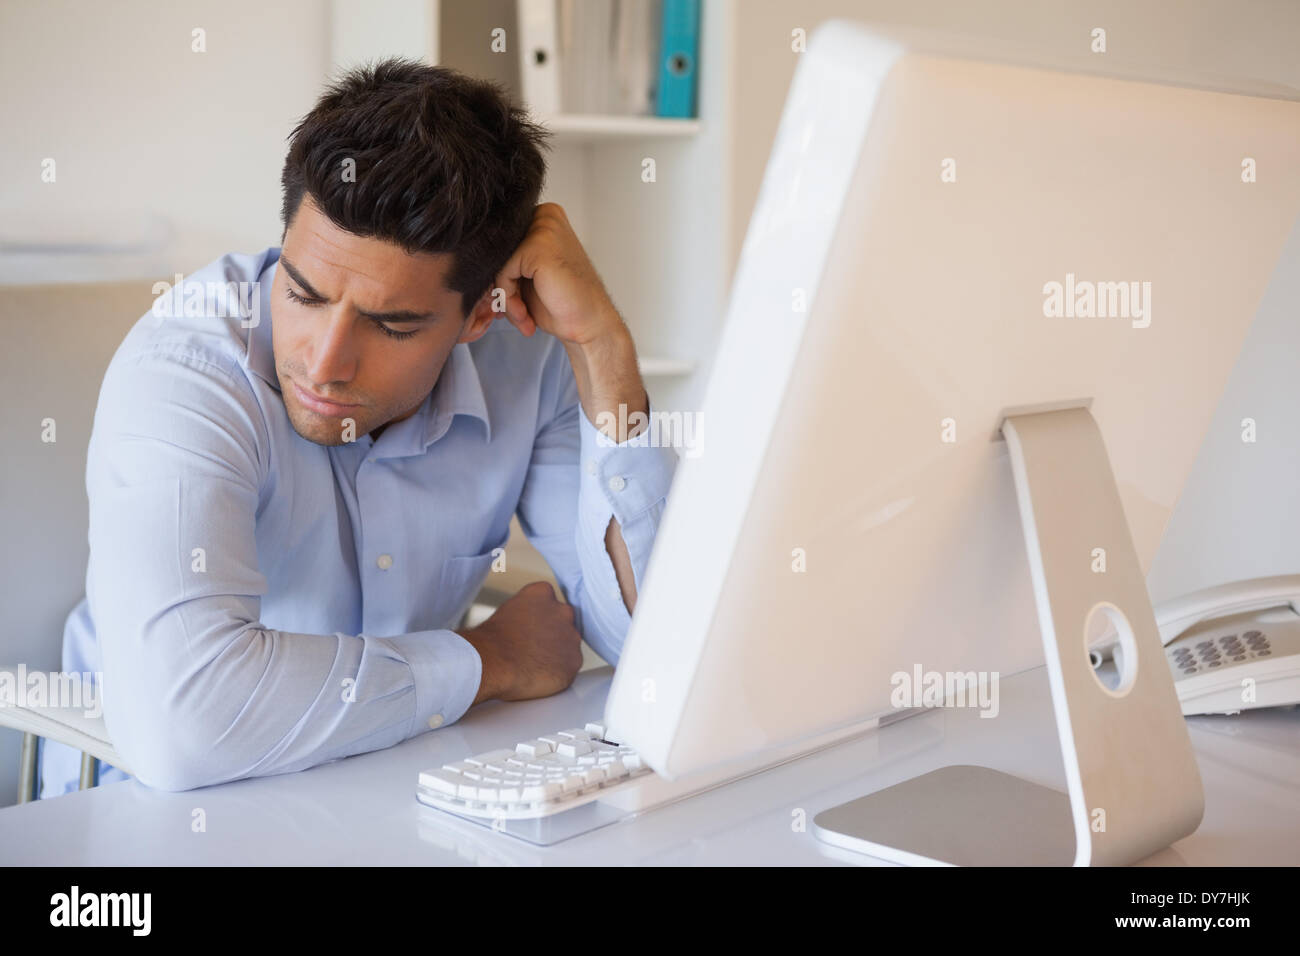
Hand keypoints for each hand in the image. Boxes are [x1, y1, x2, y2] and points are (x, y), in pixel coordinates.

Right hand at [456, 581, 583, 705]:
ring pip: (568, 645)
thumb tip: (527, 628)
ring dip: (556, 654)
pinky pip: (569, 667)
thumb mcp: (507, 613)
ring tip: (533, 665)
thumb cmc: (492, 641)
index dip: (539, 618)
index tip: (530, 629)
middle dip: (552, 634)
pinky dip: (558, 673)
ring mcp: (571, 636)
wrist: (495, 662)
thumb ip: (526, 614)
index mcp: (542, 593)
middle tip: (533, 649)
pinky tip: (539, 676)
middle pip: (562, 622)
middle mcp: (562, 611)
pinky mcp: (575, 660)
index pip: (548, 601)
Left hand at [493, 203, 623, 347]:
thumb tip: (473, 257)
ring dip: (506, 297)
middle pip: (498, 251)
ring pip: (497, 262)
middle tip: (518, 314)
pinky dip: (509, 298)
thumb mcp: (528, 275)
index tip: (512, 303)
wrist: (589, 325)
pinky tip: (525, 315)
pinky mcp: (536, 245)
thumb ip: (508, 260)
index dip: (503, 276)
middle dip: (502, 286)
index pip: (502, 243)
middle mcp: (544, 214)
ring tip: (523, 317)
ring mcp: (542, 227)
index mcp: (544, 216)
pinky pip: (502, 272)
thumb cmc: (563, 304)